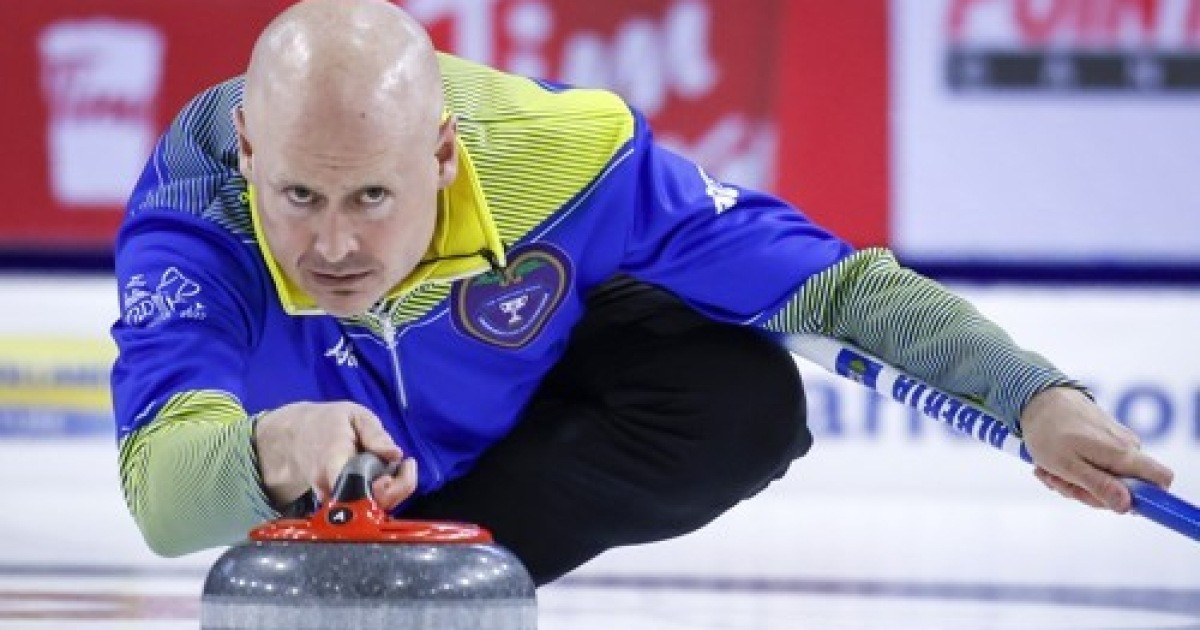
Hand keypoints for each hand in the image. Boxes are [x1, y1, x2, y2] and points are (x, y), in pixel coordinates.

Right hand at [253, 401, 418, 510]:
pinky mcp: (339, 503)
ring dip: (393, 490)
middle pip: (370, 506)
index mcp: (332, 463)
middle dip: (396, 489)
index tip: (393, 472)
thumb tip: (396, 454)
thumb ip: (375, 434)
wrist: (297, 435)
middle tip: (406, 465)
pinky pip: (367, 505)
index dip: (382, 490)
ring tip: (396, 464)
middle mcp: (330, 487)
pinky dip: (383, 493)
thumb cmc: (326, 423)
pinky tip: (386, 473)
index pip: (358, 491)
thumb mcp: (354, 415)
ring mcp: (333, 498)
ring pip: (372, 508)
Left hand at [1020, 387, 1172, 512]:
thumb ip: (1100, 486)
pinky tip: (1052, 464)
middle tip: (1059, 480)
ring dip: (1074, 481)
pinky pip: (1096, 466)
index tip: (1109, 500)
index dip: (1146, 498)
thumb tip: (1128, 506)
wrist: (1038, 398)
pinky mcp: (1105, 439)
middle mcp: (1127, 446)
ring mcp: (1117, 442)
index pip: (1162, 479)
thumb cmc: (1049, 431)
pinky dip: (1073, 469)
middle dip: (1089, 492)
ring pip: (1105, 478)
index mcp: (1123, 454)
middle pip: (1125, 488)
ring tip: (1049, 469)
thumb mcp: (1068, 466)